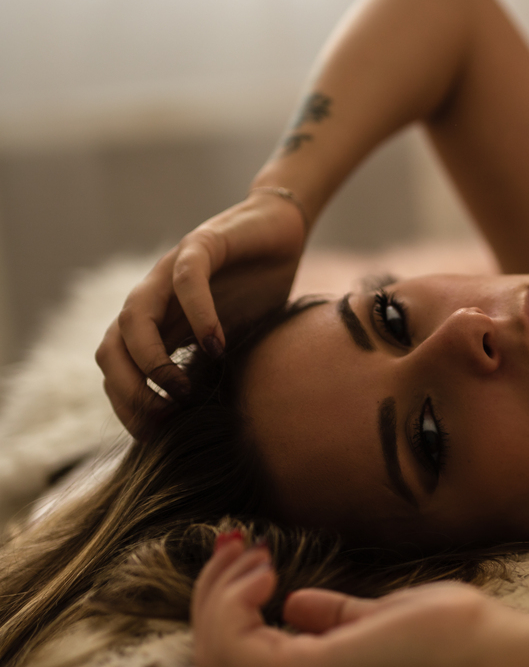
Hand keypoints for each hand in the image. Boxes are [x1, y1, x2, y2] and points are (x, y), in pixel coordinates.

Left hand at [95, 193, 306, 437]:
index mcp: (156, 325)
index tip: (157, 436)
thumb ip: (212, 372)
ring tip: (182, 390)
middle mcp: (153, 300)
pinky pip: (186, 281)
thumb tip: (207, 428)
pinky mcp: (201, 245)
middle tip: (164, 420)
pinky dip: (197, 316)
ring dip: (150, 360)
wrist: (280, 230)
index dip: (127, 407)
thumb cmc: (259, 288)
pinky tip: (217, 345)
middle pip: (110, 349)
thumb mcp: (234, 341)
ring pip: (133, 318)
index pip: (117, 371)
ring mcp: (170, 271)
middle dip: (129, 392)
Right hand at [190, 533, 505, 666]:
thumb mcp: (375, 612)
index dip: (224, 598)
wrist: (482, 640)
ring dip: (218, 594)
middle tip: (236, 542)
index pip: (235, 650)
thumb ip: (334, 614)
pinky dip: (233, 608)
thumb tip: (294, 603)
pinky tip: (266, 572)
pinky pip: (235, 653)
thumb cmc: (444, 628)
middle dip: (211, 589)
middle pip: (212, 652)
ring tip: (256, 555)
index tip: (247, 548)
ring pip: (213, 655)